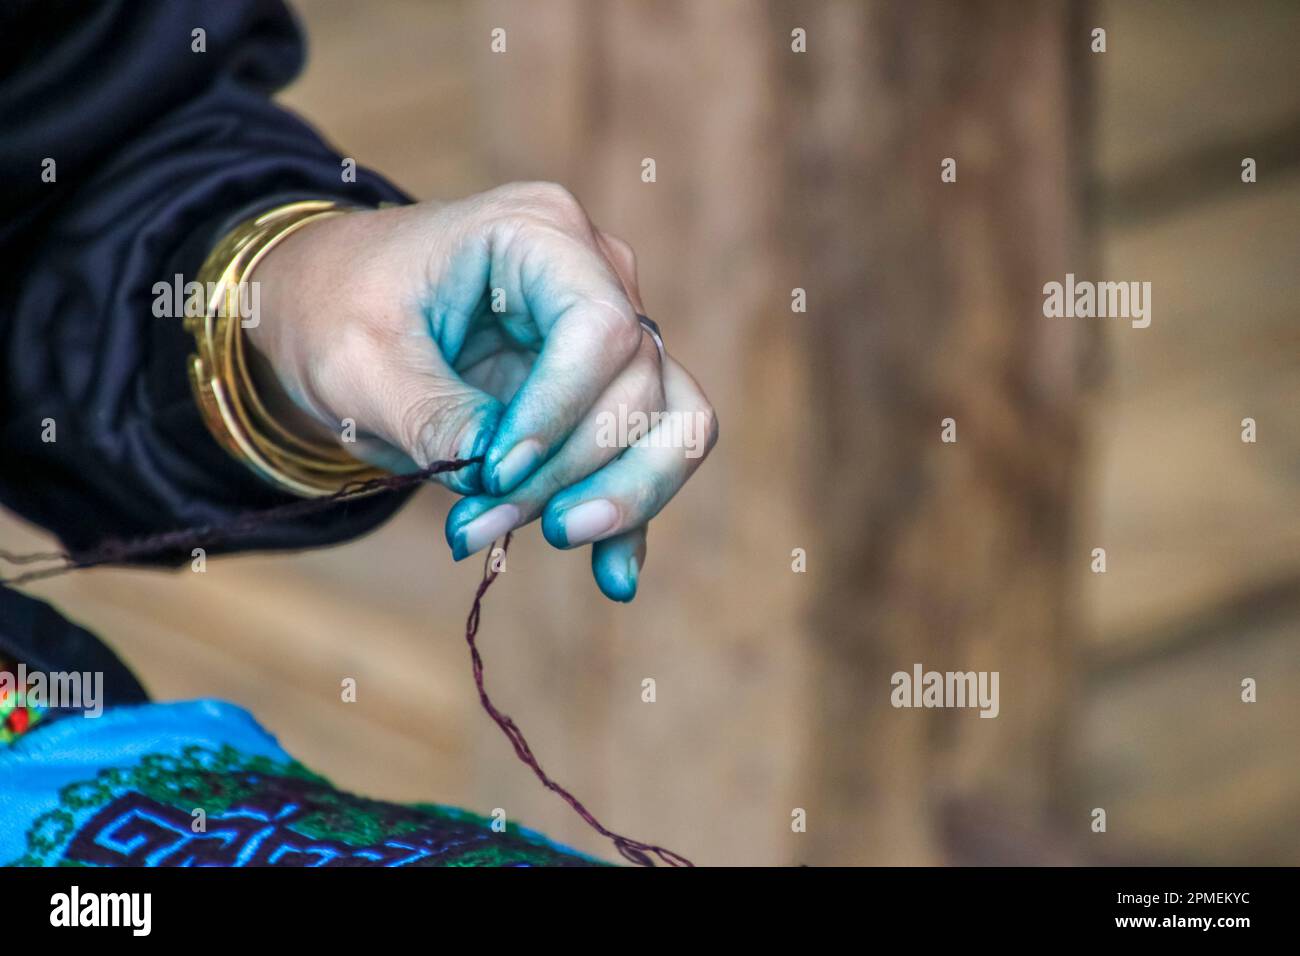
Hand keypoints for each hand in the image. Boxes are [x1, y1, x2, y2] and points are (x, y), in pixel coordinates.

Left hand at [247, 182, 716, 600]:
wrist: (332, 310)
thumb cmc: (338, 311)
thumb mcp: (357, 361)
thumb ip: (430, 413)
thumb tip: (497, 476)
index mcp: (538, 232)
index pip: (600, 328)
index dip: (560, 413)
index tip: (494, 472)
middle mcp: (598, 275)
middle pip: (638, 387)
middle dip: (565, 472)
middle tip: (476, 524)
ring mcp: (614, 333)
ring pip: (674, 422)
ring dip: (620, 495)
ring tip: (553, 538)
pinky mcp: (607, 392)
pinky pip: (650, 454)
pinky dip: (632, 514)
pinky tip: (612, 577)